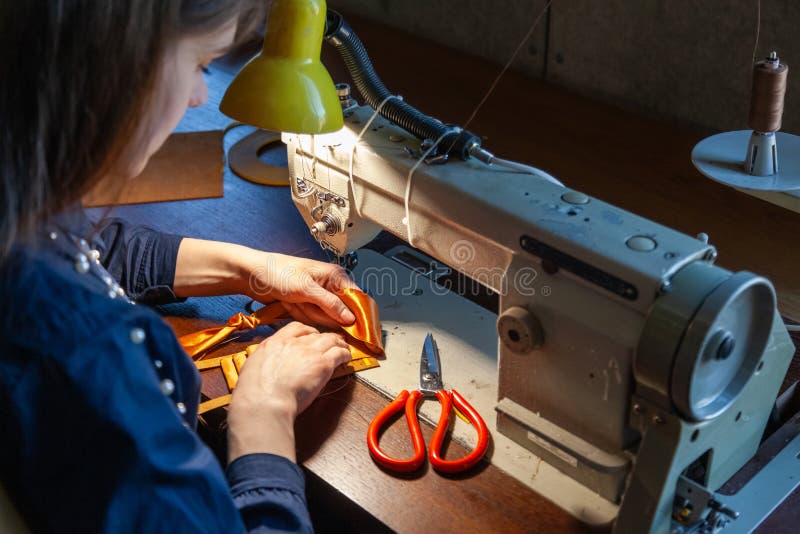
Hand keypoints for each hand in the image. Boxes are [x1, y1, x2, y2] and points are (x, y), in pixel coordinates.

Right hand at [226, 322, 351, 461]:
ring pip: (330, 340)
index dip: (306, 331)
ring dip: (338, 343)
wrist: (265, 402)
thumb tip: (266, 365)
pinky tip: (347, 358)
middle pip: (315, 334)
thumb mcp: (252, 367)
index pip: (295, 328)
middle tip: (330, 342)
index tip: (310, 336)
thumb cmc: (254, 394)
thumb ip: (264, 361)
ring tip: (343, 348)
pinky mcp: (323, 364)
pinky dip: (345, 354)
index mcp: (274, 342)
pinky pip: (340, 353)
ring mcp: (310, 352)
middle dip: (324, 337)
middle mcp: (293, 343)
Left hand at [246, 253, 357, 328]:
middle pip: (339, 313)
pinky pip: (310, 318)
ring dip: (306, 312)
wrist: (253, 276)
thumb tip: (350, 318)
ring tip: (293, 299)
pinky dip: (298, 314)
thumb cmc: (278, 273)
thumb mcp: (306, 289)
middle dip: (320, 313)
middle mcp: (330, 286)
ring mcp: (318, 297)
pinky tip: (289, 303)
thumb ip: (330, 304)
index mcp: (335, 276)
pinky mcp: (307, 305)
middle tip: (303, 301)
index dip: (357, 314)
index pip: (357, 298)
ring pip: (323, 318)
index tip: (356, 330)